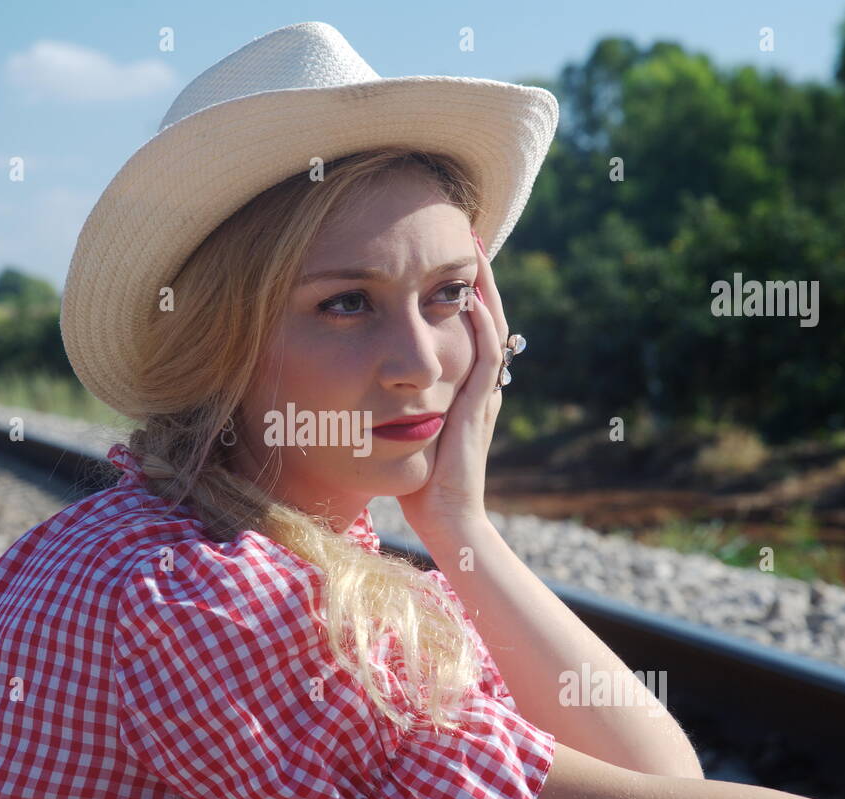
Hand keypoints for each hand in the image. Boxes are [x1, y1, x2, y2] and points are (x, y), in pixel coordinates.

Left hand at [396, 228, 507, 541]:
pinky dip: (482, 327)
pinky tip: (470, 300)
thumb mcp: (400, 428)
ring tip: (473, 250)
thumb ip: (387, 402)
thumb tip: (351, 379)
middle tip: (467, 234)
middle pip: (485, 315)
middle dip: (476, 275)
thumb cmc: (416, 481)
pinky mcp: (478, 409)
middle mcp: (477, 384)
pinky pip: (488, 358)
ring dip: (484, 288)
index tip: (442, 253)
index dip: (458, 288)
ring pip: (493, 327)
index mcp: (460, 386)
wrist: (441, 517)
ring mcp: (482, 394)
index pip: (466, 325)